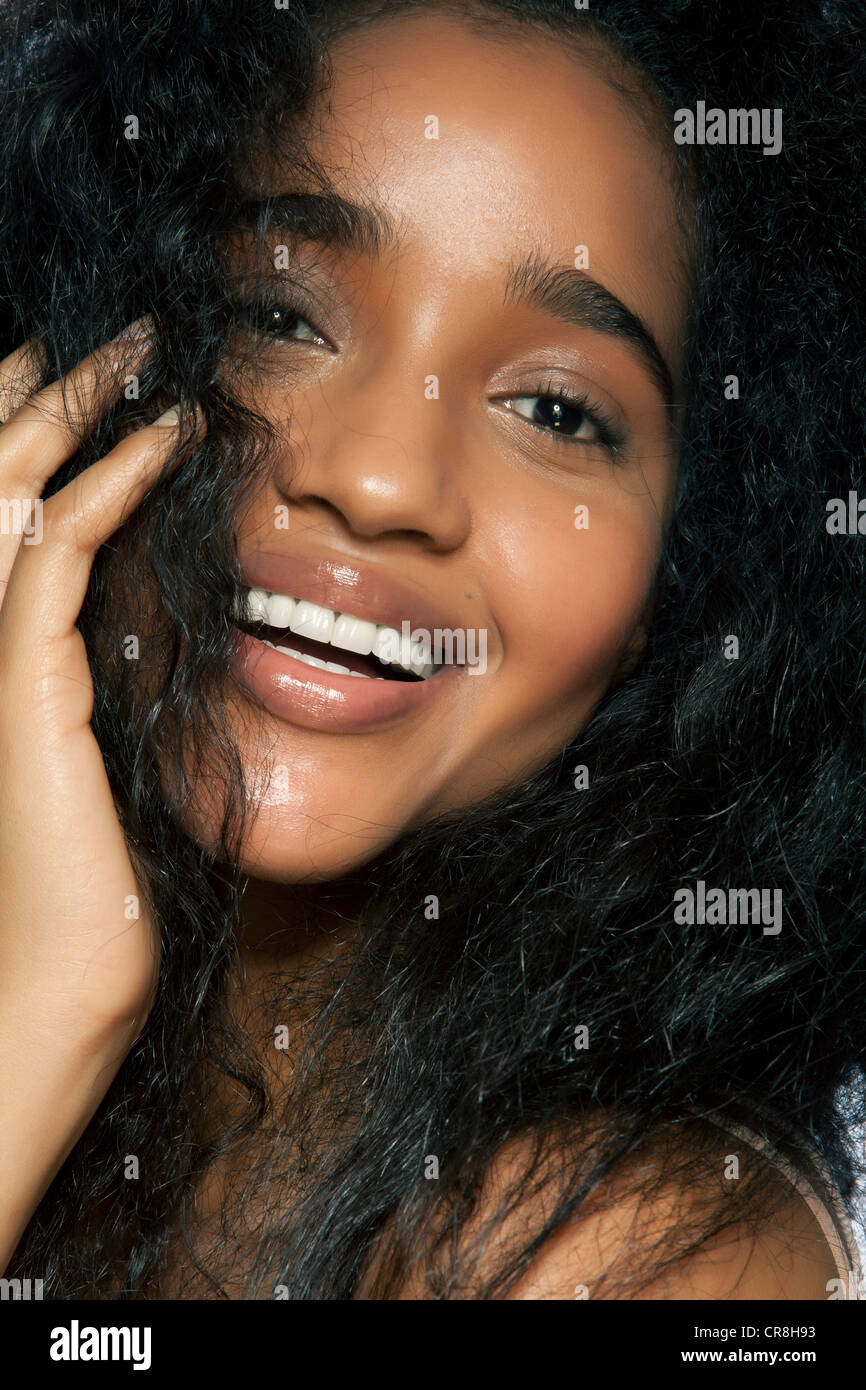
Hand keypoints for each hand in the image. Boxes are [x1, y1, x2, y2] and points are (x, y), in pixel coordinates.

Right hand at [0, 330, 198, 1044]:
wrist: (69, 968)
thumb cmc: (108, 873)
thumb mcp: (130, 743)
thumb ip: (137, 670)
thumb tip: (195, 613)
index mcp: (11, 650)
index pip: (11, 509)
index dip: (39, 431)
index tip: (99, 378)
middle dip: (46, 391)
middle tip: (110, 332)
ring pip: (14, 491)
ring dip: (76, 409)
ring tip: (134, 349)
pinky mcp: (24, 682)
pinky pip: (60, 551)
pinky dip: (114, 483)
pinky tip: (166, 439)